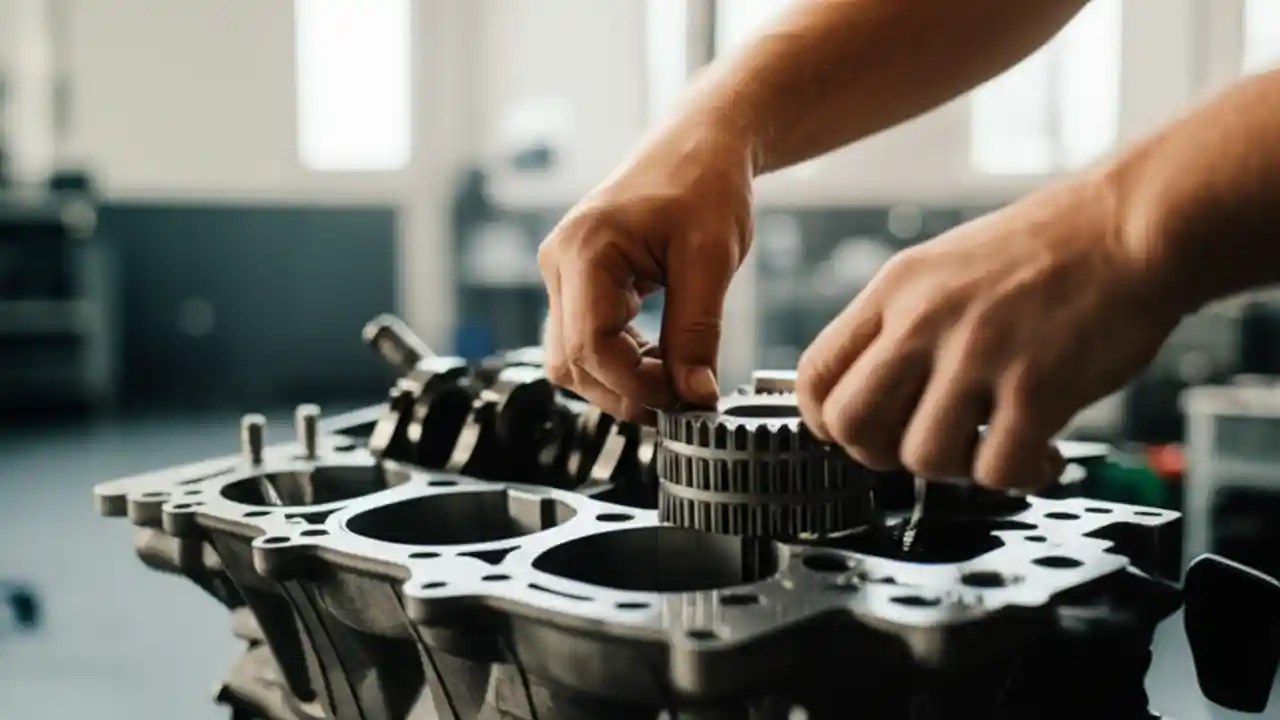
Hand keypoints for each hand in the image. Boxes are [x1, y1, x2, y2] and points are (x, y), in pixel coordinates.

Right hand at [538, 121, 753, 421]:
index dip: (636, 384)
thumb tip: (695, 395)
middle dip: (625, 391)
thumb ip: (697, 332)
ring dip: (620, 381)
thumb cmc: (704, 182)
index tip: (684, 397)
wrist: (700, 144)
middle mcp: (560, 263)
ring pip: (573, 358)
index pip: (590, 346)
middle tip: (682, 398)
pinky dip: (621, 361)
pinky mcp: (578, 283)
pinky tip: (662, 360)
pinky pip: (586, 340)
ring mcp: (564, 274)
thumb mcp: (711, 260)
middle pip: (572, 361)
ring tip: (675, 378)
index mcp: (585, 249)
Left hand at [797, 175, 1182, 490]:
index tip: (856, 435)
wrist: (1132, 225)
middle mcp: (925, 321)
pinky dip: (1018, 477)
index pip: (816, 374)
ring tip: (992, 445)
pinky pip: (997, 469)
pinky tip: (1041, 457)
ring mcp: (979, 354)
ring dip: (958, 467)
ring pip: (922, 457)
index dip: (825, 422)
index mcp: (895, 290)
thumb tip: (874, 391)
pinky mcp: (1037, 388)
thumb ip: (901, 324)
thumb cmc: (1047, 248)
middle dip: (882, 455)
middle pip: (852, 425)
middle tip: (923, 446)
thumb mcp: (943, 267)